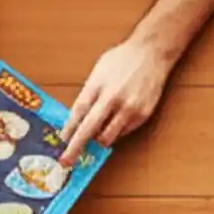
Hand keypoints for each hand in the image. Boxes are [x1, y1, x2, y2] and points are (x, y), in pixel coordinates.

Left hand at [59, 39, 171, 165]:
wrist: (152, 52)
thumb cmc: (123, 59)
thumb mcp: (99, 70)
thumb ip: (88, 93)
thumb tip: (76, 117)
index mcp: (98, 85)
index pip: (78, 113)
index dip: (68, 130)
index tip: (60, 143)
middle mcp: (112, 98)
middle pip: (89, 130)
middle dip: (75, 148)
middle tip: (66, 161)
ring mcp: (129, 108)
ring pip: (107, 137)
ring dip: (98, 139)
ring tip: (97, 133)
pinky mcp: (142, 115)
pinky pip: (123, 133)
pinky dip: (115, 131)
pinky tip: (116, 119)